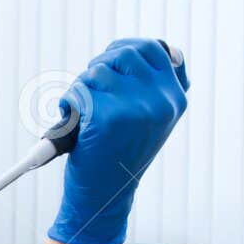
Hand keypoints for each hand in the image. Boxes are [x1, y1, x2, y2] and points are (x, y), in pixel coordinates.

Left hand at [48, 38, 189, 243]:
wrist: (103, 195)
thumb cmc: (120, 152)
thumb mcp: (153, 118)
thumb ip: (157, 85)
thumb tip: (166, 48)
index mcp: (175, 98)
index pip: (154, 48)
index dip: (125, 49)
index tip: (111, 63)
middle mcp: (162, 101)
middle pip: (123, 53)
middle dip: (101, 67)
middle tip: (94, 92)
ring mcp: (137, 108)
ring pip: (97, 71)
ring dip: (82, 89)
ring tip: (87, 116)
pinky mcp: (108, 118)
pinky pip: (78, 91)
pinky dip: (69, 105)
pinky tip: (76, 126)